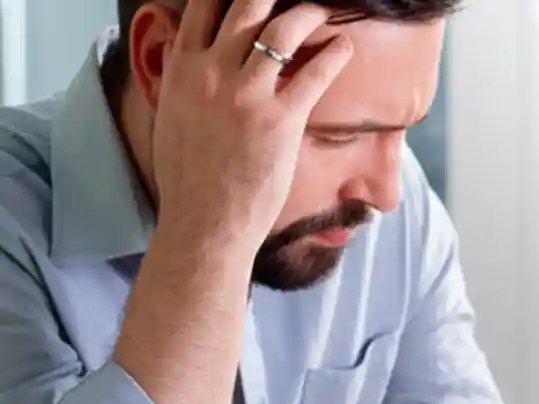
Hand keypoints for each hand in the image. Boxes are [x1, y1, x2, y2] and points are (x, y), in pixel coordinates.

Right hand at [151, 0, 351, 246]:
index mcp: (181, 69)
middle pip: (246, 4)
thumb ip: (182, 80)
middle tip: (294, 0)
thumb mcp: (171, 116)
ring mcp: (246, 95)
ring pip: (282, 29)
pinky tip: (345, 47)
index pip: (204, 4)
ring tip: (323, 11)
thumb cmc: (189, 178)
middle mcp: (211, 73)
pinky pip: (315, 72)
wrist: (203, 223)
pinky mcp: (280, 120)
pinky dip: (335, 52)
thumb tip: (188, 58)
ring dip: (309, 13)